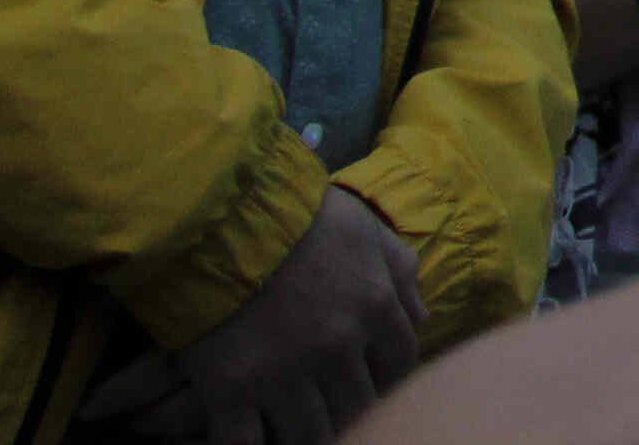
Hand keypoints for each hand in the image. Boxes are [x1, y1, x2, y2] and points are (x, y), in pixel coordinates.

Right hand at [81, 186, 421, 444]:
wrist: (216, 219)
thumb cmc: (294, 217)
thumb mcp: (363, 229)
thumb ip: (398, 270)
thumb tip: (422, 313)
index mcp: (374, 306)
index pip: (399, 363)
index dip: (385, 374)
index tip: (369, 376)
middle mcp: (337, 346)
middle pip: (358, 404)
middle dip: (346, 407)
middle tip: (327, 404)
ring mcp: (284, 373)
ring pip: (311, 433)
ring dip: (304, 433)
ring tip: (291, 426)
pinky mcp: (230, 391)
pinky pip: (245, 444)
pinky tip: (249, 438)